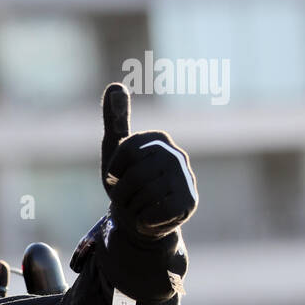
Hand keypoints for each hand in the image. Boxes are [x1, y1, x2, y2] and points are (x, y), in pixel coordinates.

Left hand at [100, 83, 197, 243]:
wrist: (139, 218)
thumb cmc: (126, 182)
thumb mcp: (115, 150)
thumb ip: (116, 119)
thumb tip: (116, 85)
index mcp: (158, 139)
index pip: (126, 150)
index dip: (115, 169)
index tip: (116, 175)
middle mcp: (176, 155)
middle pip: (136, 175)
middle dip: (122, 191)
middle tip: (125, 195)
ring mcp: (186, 179)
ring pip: (145, 195)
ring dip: (132, 206)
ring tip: (137, 205)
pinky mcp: (189, 203)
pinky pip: (156, 211)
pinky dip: (144, 219)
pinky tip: (148, 218)